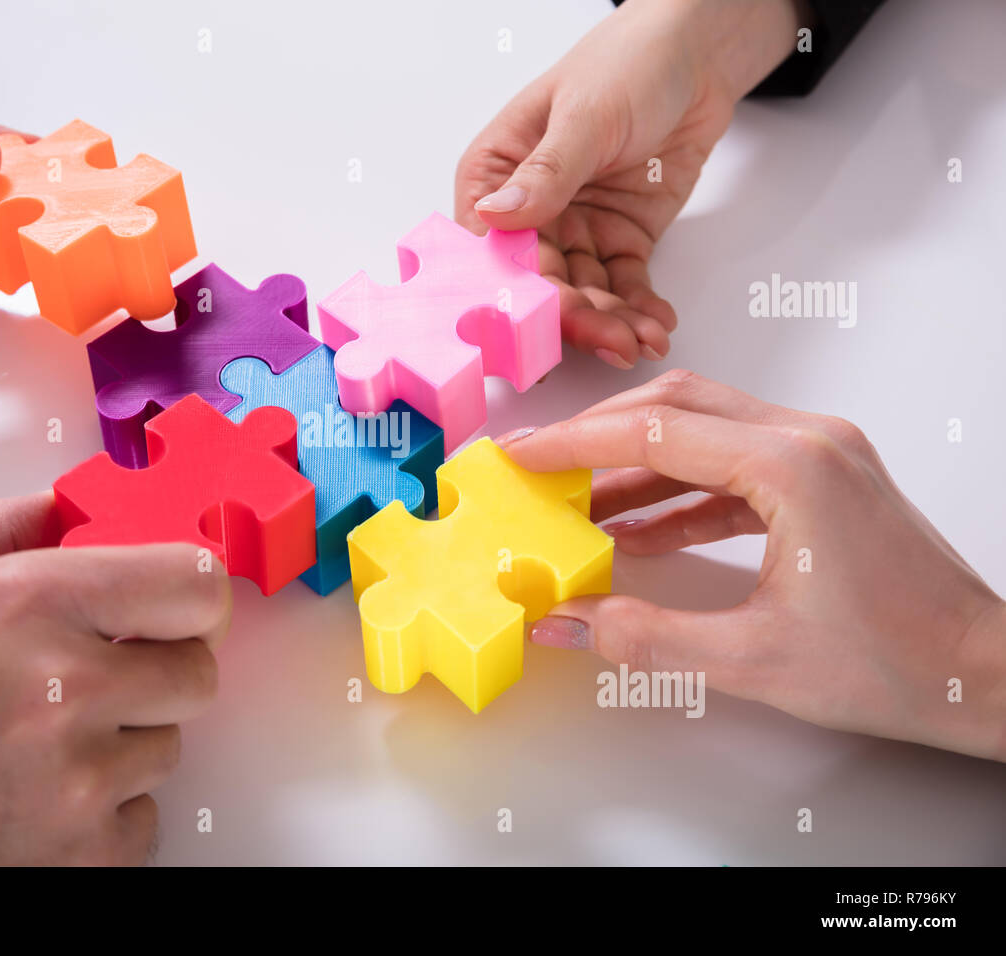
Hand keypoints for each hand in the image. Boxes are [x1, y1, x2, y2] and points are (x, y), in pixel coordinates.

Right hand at [0, 493, 230, 863]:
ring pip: (168, 748)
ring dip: (124, 744)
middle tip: (105, 680)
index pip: (197, 585)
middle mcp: (69, 686)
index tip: (181, 608)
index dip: (196, 597)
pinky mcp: (80, 852)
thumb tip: (70, 506)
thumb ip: (8, 529)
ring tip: (45, 742)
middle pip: (199, 673)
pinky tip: (41, 796)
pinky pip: (143, 818)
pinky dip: (105, 812)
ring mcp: (79, 776)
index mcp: (34, 602)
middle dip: (161, 674)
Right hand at [455, 0, 803, 368]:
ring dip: (611, 322)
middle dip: (574, 317)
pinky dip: (638, 310)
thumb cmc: (627, 63)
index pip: (491, 248)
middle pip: (539, 282)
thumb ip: (546, 171)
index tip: (533, 330)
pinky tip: (655, 327)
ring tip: (642, 341)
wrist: (697, 56)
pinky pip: (623, 286)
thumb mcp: (584, 113)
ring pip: (583, 293)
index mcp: (494, 176)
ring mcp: (574, 230)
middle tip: (609, 343)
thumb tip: (495, 214)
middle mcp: (528, 213)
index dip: (508, 293)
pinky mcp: (618, 241)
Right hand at [498, 370, 1005, 761]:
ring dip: (633, 461)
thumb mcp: (752, 658)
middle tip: (536, 464)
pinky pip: (730, 466)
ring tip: (574, 503)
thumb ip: (645, 637)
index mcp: (791, 466)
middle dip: (596, 433)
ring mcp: (819, 454)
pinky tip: (638, 528)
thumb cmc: (896, 661)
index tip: (519, 455)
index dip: (574, 442)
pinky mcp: (822, 479)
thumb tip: (565, 619)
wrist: (982, 672)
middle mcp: (807, 439)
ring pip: (702, 429)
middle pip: (675, 405)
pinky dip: (677, 489)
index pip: (655, 429)